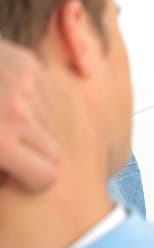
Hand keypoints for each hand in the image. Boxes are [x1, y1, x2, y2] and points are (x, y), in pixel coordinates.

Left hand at [0, 38, 59, 191]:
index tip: (14, 176)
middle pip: (54, 151)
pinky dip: (31, 103)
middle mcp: (16, 112)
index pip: (47, 175)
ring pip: (50, 124)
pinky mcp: (28, 64)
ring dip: (30, 127)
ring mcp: (24, 85)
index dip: (32, 179)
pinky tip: (2, 95)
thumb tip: (11, 183)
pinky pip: (47, 98)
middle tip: (5, 150)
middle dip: (34, 155)